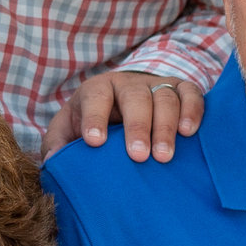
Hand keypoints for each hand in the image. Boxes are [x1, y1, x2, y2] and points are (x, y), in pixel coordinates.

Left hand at [40, 70, 203, 162]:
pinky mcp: (181, 90)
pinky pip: (191, 94)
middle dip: (137, 126)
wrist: (123, 108)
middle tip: (139, 156)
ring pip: (165, 97)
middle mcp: (128, 84)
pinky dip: (192, 110)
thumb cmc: (94, 126)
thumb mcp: (69, 131)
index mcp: (97, 90)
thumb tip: (53, 162)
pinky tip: (189, 133)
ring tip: (164, 156)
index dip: (95, 118)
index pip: (95, 97)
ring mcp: (157, 85)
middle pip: (135, 97)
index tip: (95, 142)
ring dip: (166, 127)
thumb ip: (58, 145)